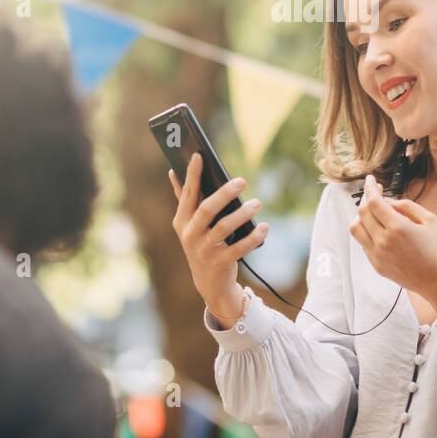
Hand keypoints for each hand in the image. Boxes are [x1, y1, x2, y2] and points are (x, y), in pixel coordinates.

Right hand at [169, 152, 267, 324]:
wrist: (209, 282)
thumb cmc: (202, 243)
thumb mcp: (190, 224)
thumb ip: (184, 199)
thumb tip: (172, 172)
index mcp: (182, 221)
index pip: (187, 193)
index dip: (192, 174)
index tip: (199, 156)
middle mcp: (190, 235)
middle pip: (207, 209)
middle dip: (224, 193)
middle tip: (242, 181)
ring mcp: (204, 250)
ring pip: (223, 227)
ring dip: (242, 213)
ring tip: (257, 203)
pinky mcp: (220, 263)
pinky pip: (239, 248)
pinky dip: (253, 237)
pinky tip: (264, 227)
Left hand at [348, 174, 436, 308]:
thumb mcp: (430, 220)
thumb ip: (406, 206)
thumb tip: (387, 201)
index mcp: (397, 228)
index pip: (373, 202)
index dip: (369, 187)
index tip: (370, 179)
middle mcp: (383, 242)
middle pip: (362, 213)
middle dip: (367, 198)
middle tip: (376, 192)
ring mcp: (377, 255)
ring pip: (356, 228)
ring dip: (362, 216)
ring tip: (374, 212)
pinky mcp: (376, 266)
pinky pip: (363, 243)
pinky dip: (367, 231)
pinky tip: (380, 229)